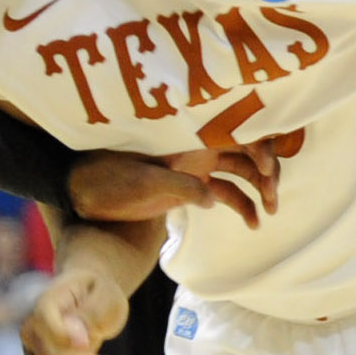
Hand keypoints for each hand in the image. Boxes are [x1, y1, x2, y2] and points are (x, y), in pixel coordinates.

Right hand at [22, 262, 135, 354]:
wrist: (85, 292)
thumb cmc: (97, 292)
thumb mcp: (104, 295)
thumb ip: (90, 314)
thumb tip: (78, 337)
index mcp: (46, 303)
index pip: (45, 320)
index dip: (63, 334)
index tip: (87, 343)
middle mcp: (32, 328)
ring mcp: (32, 350)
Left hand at [70, 140, 285, 228]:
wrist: (82, 190)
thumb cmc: (106, 177)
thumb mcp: (140, 181)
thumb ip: (177, 185)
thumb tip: (208, 199)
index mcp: (187, 134)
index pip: (234, 129)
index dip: (258, 145)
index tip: (264, 169)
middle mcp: (198, 144)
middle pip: (246, 149)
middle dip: (266, 169)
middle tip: (272, 197)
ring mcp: (196, 165)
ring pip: (241, 172)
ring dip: (259, 188)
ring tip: (269, 213)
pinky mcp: (191, 186)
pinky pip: (225, 193)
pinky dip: (242, 206)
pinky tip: (254, 224)